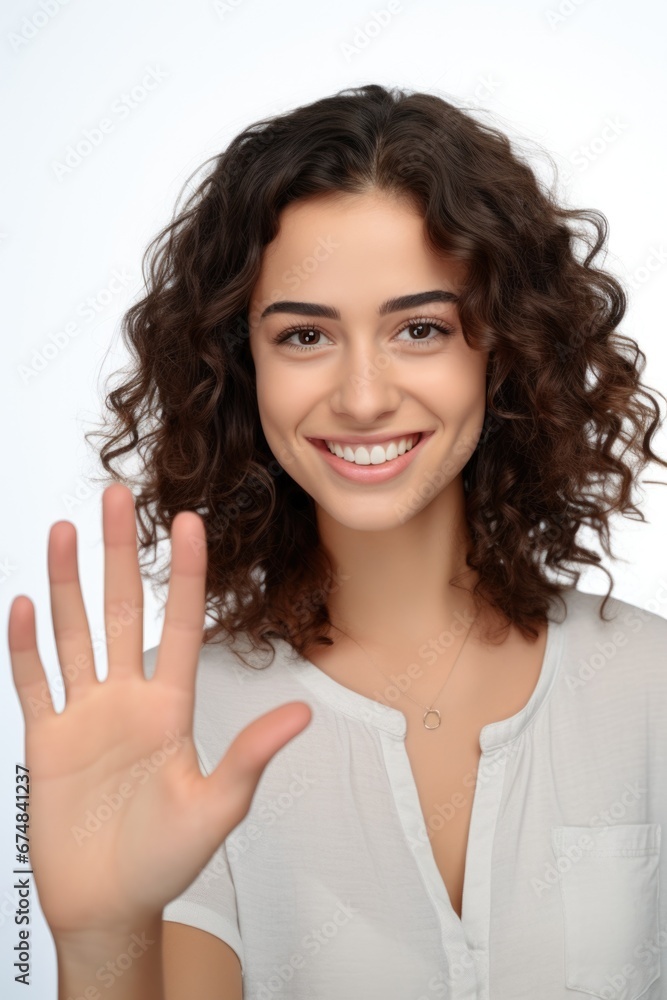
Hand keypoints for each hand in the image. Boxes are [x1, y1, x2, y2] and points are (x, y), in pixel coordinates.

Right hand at [7, 483, 311, 937]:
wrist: (110, 903)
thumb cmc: (167, 859)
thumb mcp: (217, 807)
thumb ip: (250, 757)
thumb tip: (301, 716)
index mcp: (170, 707)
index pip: (179, 624)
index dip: (184, 574)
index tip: (191, 523)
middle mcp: (126, 699)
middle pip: (119, 609)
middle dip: (118, 553)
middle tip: (118, 497)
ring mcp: (85, 715)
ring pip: (73, 633)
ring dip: (67, 582)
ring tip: (66, 530)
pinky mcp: (48, 740)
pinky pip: (34, 683)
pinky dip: (26, 646)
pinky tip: (23, 604)